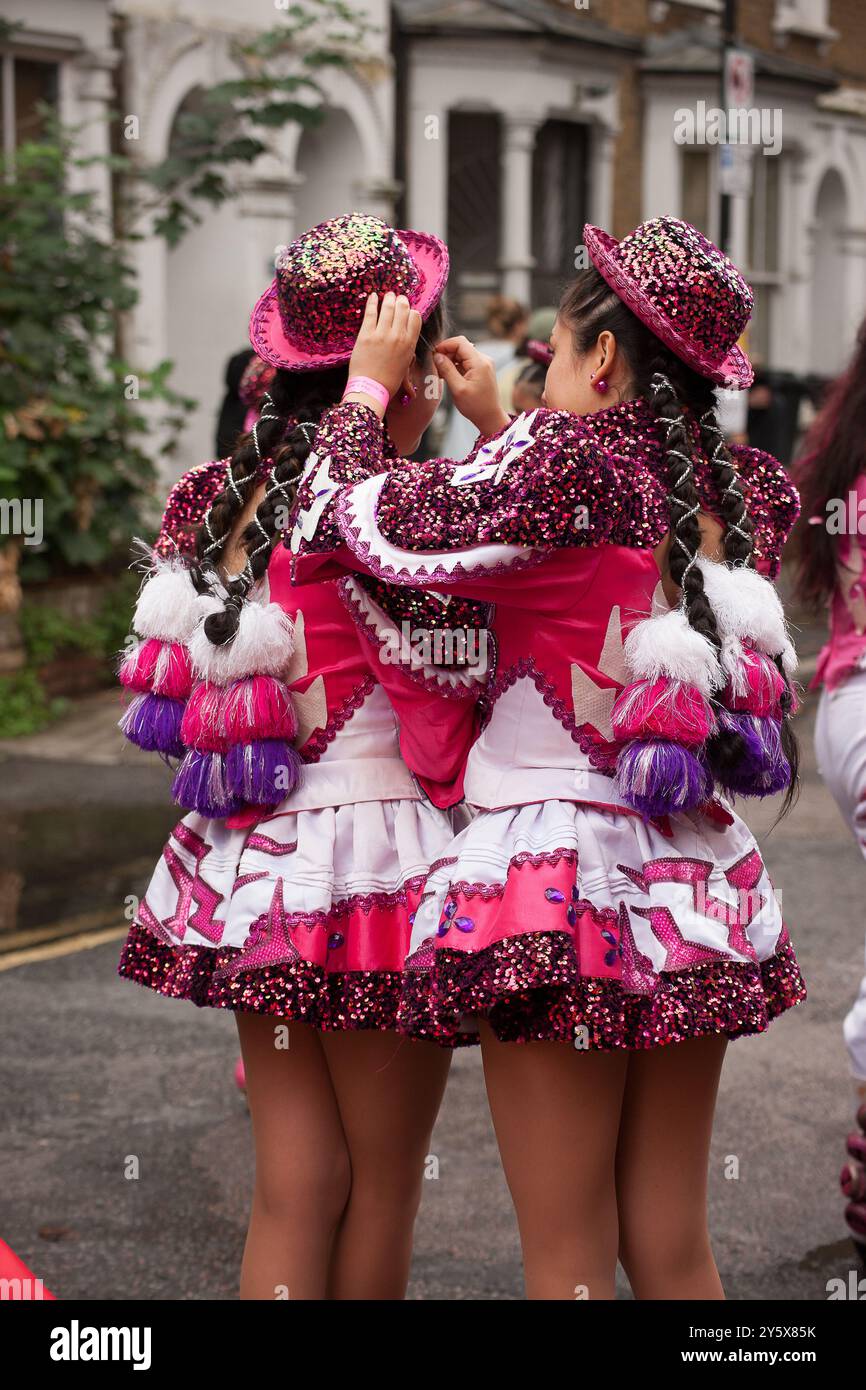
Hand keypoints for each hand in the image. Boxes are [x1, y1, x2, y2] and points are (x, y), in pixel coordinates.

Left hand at [345, 292, 421, 415]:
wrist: (371, 389)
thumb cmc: (388, 382)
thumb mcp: (404, 368)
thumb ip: (407, 356)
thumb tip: (411, 363)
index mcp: (409, 344)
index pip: (415, 317)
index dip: (411, 311)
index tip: (407, 310)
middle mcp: (398, 336)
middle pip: (403, 309)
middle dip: (401, 301)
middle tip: (397, 298)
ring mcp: (382, 334)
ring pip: (388, 308)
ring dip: (388, 298)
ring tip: (388, 295)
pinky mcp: (366, 335)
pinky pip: (370, 313)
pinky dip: (372, 302)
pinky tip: (373, 296)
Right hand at [433, 337, 509, 436]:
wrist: (490, 417)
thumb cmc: (476, 406)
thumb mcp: (458, 389)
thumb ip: (447, 370)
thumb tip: (437, 356)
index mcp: (479, 362)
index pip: (460, 342)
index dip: (445, 345)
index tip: (434, 354)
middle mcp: (483, 360)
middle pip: (461, 347)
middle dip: (447, 354)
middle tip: (437, 367)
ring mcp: (483, 364)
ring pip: (462, 354)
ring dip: (450, 361)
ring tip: (442, 374)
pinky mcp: (482, 370)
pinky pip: (466, 362)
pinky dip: (456, 366)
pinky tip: (450, 377)